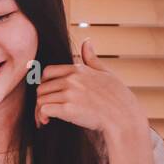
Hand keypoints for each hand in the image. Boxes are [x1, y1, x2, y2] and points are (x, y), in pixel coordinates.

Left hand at [33, 38, 147, 139]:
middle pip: (42, 87)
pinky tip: (47, 122)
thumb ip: (92, 59)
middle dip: (42, 99)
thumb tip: (87, 41)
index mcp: (78, 70)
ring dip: (39, 110)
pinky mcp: (68, 109)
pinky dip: (42, 116)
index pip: (48, 72)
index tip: (49, 94)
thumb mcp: (106, 73)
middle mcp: (71, 79)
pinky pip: (44, 109)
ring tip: (44, 119)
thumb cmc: (117, 97)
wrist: (123, 117)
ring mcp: (69, 93)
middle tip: (45, 110)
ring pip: (41, 99)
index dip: (45, 84)